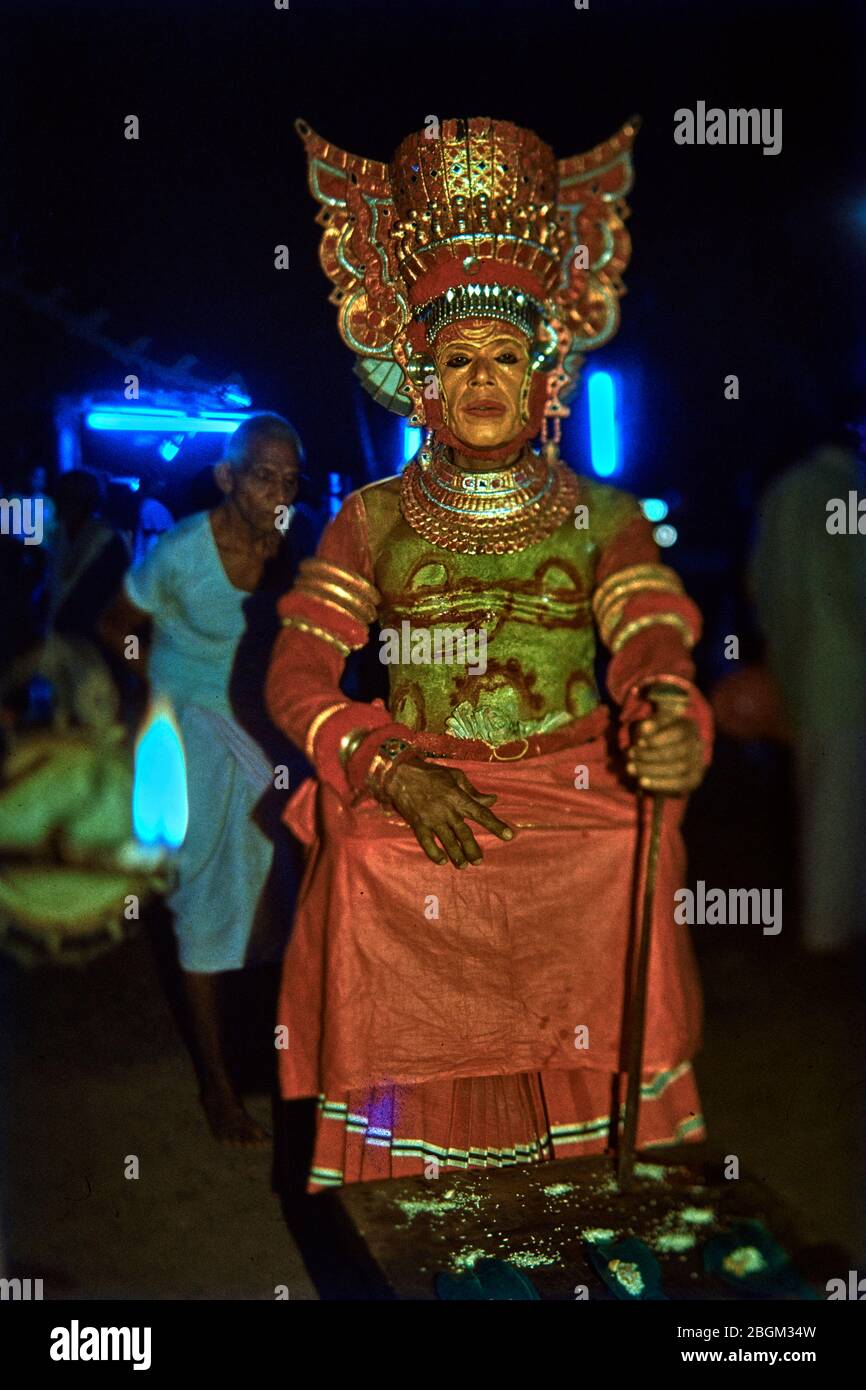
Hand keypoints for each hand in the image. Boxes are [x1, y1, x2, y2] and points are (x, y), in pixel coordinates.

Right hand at [384, 757, 514, 866]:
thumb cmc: (431, 774)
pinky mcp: (418, 824)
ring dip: (457, 855)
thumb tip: (492, 800)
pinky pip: (427, 843)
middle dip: (473, 849)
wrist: (401, 774)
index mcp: (458, 798)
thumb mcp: (456, 777)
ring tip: (464, 866)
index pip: (481, 814)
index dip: (496, 825)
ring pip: (448, 841)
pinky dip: (434, 853)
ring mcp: (432, 819)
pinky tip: (441, 861)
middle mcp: (447, 811)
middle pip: (465, 834)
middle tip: (479, 860)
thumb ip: (473, 791)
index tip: (509, 836)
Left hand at [626, 710, 705, 794]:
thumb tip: (645, 727)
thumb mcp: (650, 725)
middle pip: (676, 751)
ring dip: (650, 769)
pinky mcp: (693, 779)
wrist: (664, 757)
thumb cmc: (654, 735)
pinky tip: (641, 781)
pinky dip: (658, 783)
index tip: (639, 742)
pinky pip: (678, 784)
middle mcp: (697, 744)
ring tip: (630, 768)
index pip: (678, 732)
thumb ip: (648, 725)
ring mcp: (698, 763)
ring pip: (676, 768)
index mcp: (689, 726)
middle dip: (650, 754)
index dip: (658, 738)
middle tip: (629, 755)